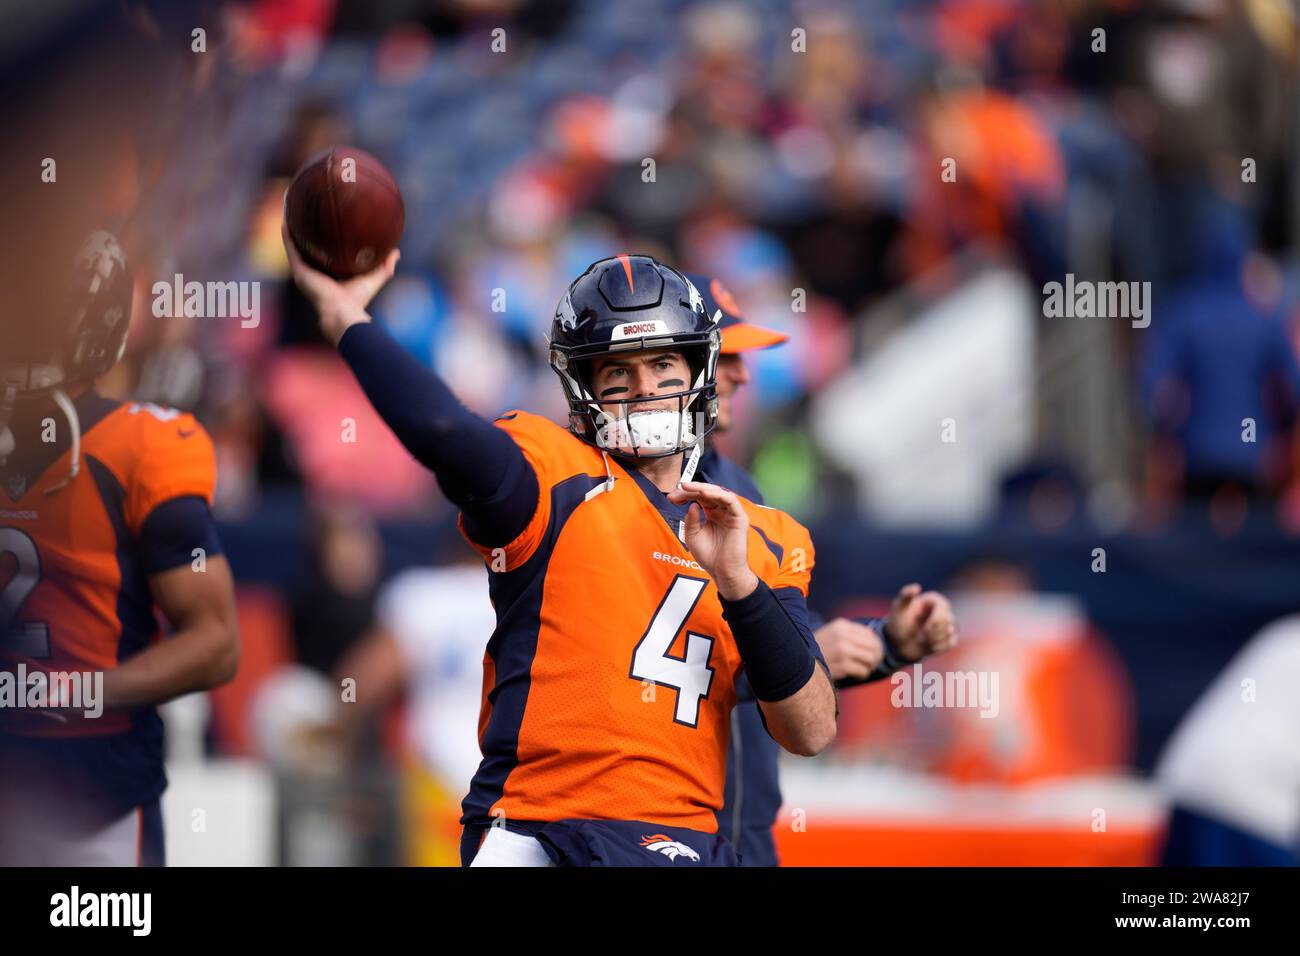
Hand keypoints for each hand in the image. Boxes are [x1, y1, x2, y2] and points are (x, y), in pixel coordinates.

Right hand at [282, 221, 399, 345]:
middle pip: (309, 250)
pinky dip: (287, 237)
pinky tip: (286, 222)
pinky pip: (291, 251)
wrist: (342, 311)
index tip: (327, 228)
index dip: (325, 244)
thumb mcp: (374, 277)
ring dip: (294, 233)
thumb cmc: (358, 300)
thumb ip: (385, 266)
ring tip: (292, 213)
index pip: (326, 256)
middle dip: (307, 235)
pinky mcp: (299, 272)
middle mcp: (315, 274)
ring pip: (296, 248)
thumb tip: (396, 252)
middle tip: (307, 215)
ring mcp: (305, 273)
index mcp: (329, 276)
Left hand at [667, 480, 757, 599]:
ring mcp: (731, 513)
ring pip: (719, 492)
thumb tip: (693, 504)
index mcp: (711, 514)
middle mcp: (722, 511)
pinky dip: (717, 494)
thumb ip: (691, 520)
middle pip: (707, 493)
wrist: (723, 572)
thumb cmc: (710, 556)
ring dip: (702, 488)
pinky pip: (730, 500)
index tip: (671, 498)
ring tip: (687, 488)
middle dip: (691, 490)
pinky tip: (703, 494)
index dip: (685, 495)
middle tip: (678, 489)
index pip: (699, 498)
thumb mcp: (693, 536)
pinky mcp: (739, 517)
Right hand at [814, 618, 883, 682]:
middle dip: (876, 656)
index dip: (875, 645)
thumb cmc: (820, 646)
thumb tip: (873, 635)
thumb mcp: (833, 632)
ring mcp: (842, 650)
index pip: (870, 634)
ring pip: (871, 658)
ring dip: (870, 666)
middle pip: (873, 646)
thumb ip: (852, 631)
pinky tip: (856, 674)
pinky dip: (862, 674)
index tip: (872, 653)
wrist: (799, 659)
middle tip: (871, 663)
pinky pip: (863, 671)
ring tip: (864, 668)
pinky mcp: (842, 665)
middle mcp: (843, 636)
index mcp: (842, 625)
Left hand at [884, 583, 958, 661]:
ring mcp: (947, 624)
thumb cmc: (898, 622)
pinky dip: (938, 647)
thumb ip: (905, 595)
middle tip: (919, 637)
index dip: (936, 621)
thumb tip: (916, 587)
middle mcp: (943, 610)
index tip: (924, 630)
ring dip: (933, 640)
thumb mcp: (899, 608)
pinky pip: (950, 643)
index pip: (944, 608)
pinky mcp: (949, 637)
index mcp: (934, 600)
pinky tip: (927, 645)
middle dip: (933, 633)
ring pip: (950, 633)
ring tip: (920, 640)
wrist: (897, 641)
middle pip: (948, 622)